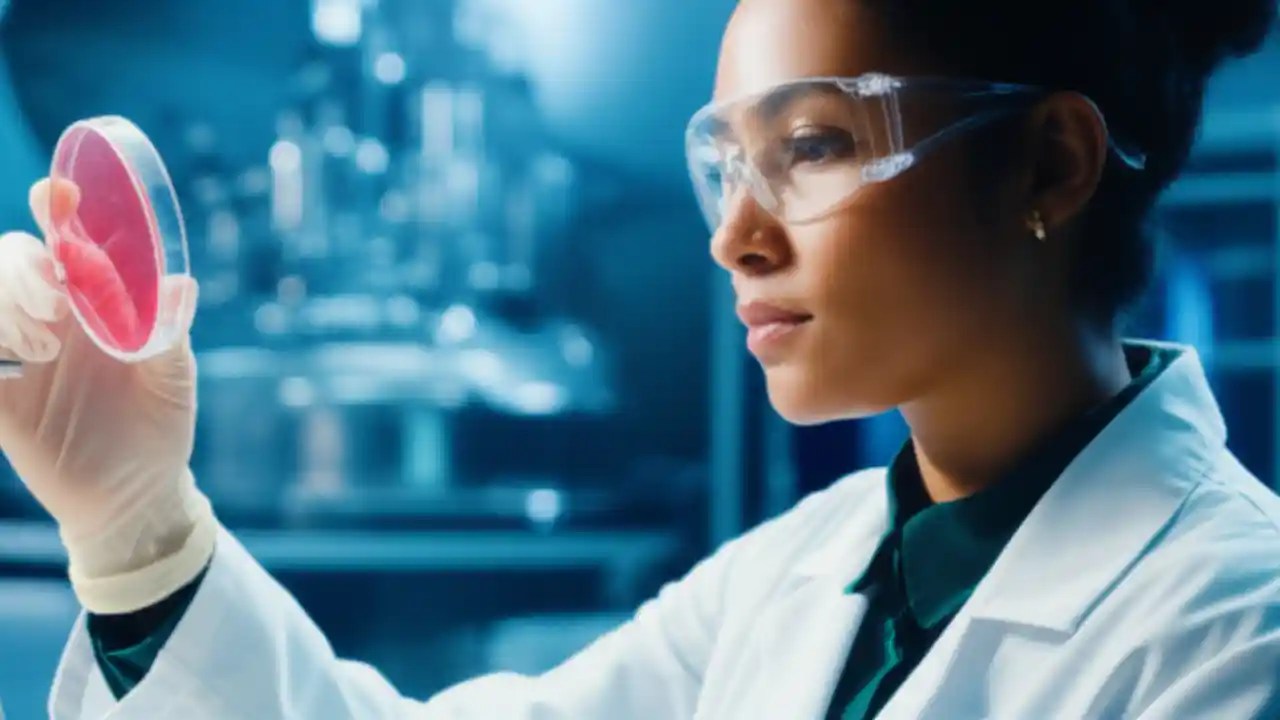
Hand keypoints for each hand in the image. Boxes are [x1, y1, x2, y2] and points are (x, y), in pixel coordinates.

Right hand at [0, 178, 214, 613]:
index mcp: (97, 301)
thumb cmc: (162, 425)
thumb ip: (169, 332)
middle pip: (14, 260)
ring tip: (44, 347)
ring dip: (4, 305)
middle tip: (54, 295)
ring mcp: (19, 355)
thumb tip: (182, 284)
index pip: (66, 239)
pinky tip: (8, 364)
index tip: (57, 194)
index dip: (54, 208)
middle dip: (24, 265)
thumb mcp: (173, 380)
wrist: (136, 495)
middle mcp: (53, 318)